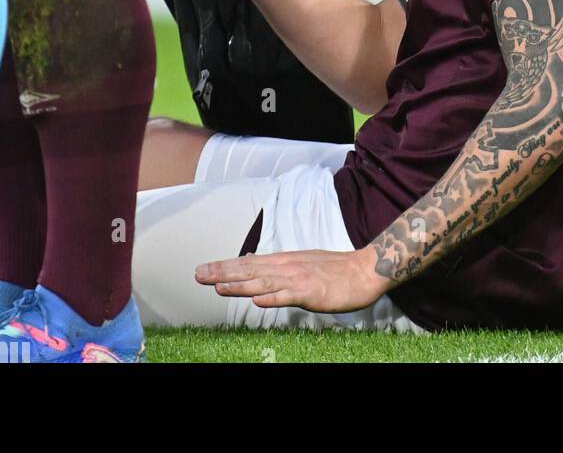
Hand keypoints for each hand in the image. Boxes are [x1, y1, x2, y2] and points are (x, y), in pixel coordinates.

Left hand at [195, 247, 386, 312]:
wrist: (364, 270)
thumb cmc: (334, 269)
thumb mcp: (302, 263)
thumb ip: (278, 267)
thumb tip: (254, 266)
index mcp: (284, 261)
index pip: (249, 263)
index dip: (225, 267)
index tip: (203, 269)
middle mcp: (287, 267)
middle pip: (250, 271)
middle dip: (223, 273)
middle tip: (198, 275)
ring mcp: (298, 280)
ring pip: (264, 283)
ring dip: (240, 285)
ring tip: (218, 286)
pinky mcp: (311, 293)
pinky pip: (289, 297)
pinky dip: (272, 299)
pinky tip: (257, 301)